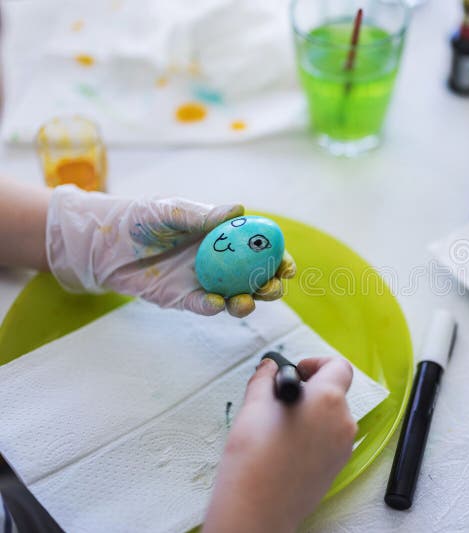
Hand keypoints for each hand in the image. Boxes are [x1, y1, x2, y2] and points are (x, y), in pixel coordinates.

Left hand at [46, 185, 295, 316]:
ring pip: (236, 297)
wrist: (103, 243)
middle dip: (271, 286)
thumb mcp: (170, 211)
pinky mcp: (183, 298)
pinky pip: (204, 306)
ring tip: (245, 302)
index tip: (287, 265)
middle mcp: (221, 262)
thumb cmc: (140, 218)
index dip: (279, 259)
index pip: (261, 250)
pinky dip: (213, 308)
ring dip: (247, 302)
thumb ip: (202, 215)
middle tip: (271, 287)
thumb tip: (239, 209)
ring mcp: (204, 282)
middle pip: (256, 278)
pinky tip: (214, 304)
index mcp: (225, 239)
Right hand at [204, 357, 355, 532]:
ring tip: (279, 426)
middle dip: (309, 390)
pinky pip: (329, 440)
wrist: (257, 509)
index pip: (338, 366)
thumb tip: (269, 368)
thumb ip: (265, 379)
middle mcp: (343, 421)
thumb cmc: (254, 458)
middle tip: (280, 399)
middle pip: (334, 392)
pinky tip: (286, 447)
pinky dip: (313, 435)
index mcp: (328, 400)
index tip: (296, 371)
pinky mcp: (337, 466)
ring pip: (331, 417)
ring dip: (310, 413)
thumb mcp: (253, 407)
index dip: (317, 363)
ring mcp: (343, 446)